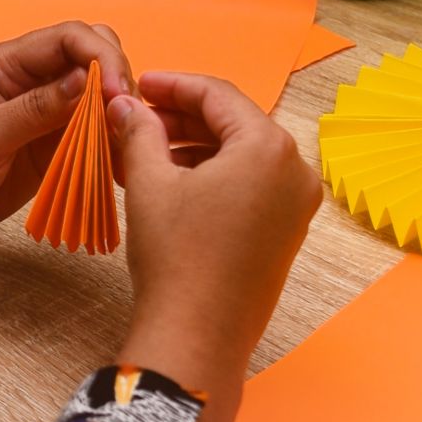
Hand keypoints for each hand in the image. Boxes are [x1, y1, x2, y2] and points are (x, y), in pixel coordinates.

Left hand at [0, 21, 132, 269]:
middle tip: (127, 124)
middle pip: (94, 60)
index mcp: (8, 66)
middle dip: (118, 83)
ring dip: (119, 117)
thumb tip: (86, 80)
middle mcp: (33, 83)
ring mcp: (45, 116)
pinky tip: (119, 169)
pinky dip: (111, 148)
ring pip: (100, 100)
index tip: (119, 97)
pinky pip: (92, 137)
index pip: (71, 38)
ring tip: (131, 149)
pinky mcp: (51, 148)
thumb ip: (32, 110)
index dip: (102, 59)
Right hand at [106, 73, 321, 421]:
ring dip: (198, 146)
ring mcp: (297, 204)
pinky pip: (252, 184)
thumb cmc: (176, 256)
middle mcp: (296, 170)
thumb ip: (139, 130)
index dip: (173, 85)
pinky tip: (177, 177)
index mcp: (270, 147)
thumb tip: (125, 104)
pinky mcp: (288, 230)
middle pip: (235, 123)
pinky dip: (217, 174)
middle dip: (184, 117)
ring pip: (243, 154)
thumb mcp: (150, 182)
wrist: (197, 336)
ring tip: (149, 148)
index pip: (218, 96)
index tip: (140, 85)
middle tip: (139, 116)